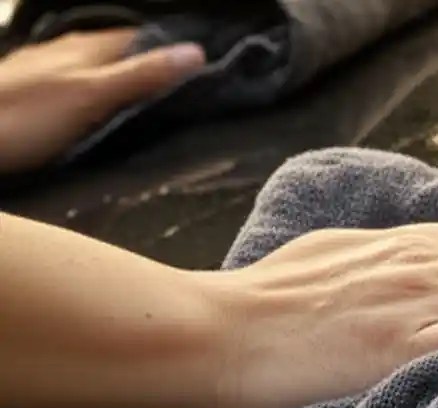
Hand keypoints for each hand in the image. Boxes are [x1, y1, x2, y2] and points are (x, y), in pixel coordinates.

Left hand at [0, 29, 205, 173]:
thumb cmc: (21, 117)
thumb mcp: (92, 96)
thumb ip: (142, 75)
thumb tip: (196, 53)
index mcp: (88, 48)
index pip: (144, 38)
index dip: (173, 54)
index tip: (205, 77)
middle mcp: (69, 55)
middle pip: (123, 59)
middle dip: (151, 76)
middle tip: (185, 103)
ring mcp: (50, 77)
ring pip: (102, 78)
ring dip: (125, 93)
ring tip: (150, 117)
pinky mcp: (35, 102)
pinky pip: (81, 98)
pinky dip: (100, 109)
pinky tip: (104, 127)